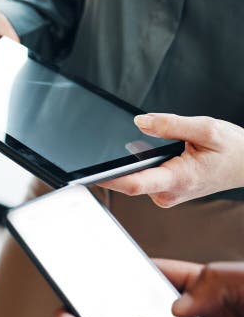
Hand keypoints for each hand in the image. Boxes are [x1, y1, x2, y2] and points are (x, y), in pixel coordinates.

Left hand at [101, 114, 243, 206]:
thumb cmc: (234, 149)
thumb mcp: (206, 128)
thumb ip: (170, 124)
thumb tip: (140, 121)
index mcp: (178, 179)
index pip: (134, 183)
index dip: (108, 179)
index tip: (87, 175)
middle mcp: (169, 192)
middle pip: (130, 180)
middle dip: (120, 164)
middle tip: (117, 147)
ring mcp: (167, 194)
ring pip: (138, 177)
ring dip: (137, 162)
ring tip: (154, 148)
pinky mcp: (166, 191)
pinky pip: (146, 177)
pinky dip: (145, 164)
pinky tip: (155, 153)